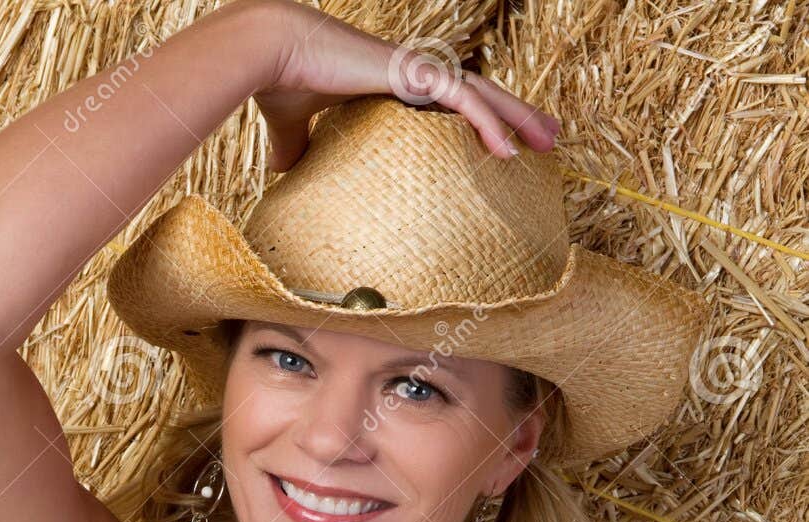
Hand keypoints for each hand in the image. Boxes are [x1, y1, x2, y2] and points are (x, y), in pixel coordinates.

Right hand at [252, 0, 559, 172]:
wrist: (269, 52)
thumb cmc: (278, 81)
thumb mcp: (293, 128)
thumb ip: (296, 147)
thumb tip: (281, 171)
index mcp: (392, 83)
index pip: (448, 99)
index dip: (477, 116)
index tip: (501, 140)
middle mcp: (412, 72)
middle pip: (477, 93)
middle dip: (515, 114)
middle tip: (547, 135)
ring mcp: (416, 69)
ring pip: (482, 93)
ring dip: (518, 117)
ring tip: (549, 139)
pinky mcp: (412, 73)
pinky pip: (463, 101)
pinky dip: (489, 123)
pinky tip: (510, 150)